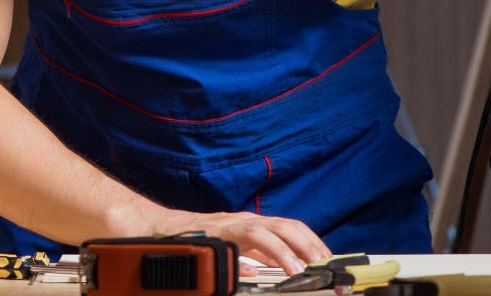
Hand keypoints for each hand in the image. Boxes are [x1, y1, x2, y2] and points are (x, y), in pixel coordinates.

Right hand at [153, 209, 330, 275]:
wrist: (164, 232)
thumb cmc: (195, 243)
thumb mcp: (228, 251)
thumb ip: (246, 257)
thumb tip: (261, 270)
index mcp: (251, 225)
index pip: (288, 227)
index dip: (309, 240)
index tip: (324, 257)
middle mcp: (248, 220)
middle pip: (289, 225)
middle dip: (311, 242)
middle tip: (327, 262)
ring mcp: (239, 223)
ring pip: (277, 227)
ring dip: (298, 247)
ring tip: (312, 266)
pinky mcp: (228, 230)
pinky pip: (258, 237)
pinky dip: (277, 251)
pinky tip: (288, 266)